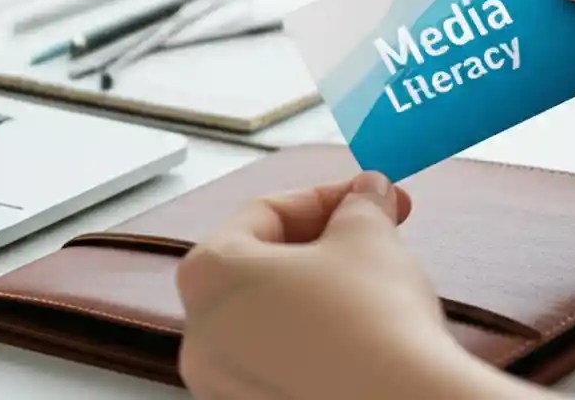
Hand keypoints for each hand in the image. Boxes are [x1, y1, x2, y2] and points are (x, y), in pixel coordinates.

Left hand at [176, 173, 551, 399]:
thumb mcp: (369, 235)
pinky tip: (362, 339)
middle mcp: (200, 333)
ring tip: (374, 287)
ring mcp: (222, 383)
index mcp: (208, 273)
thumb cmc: (372, 320)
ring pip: (272, 319)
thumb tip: (367, 194)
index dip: (325, 196)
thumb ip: (360, 205)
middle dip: (321, 243)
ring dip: (316, 293)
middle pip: (261, 266)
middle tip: (374, 232)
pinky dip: (314, 344)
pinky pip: (283, 364)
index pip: (264, 213)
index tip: (367, 193)